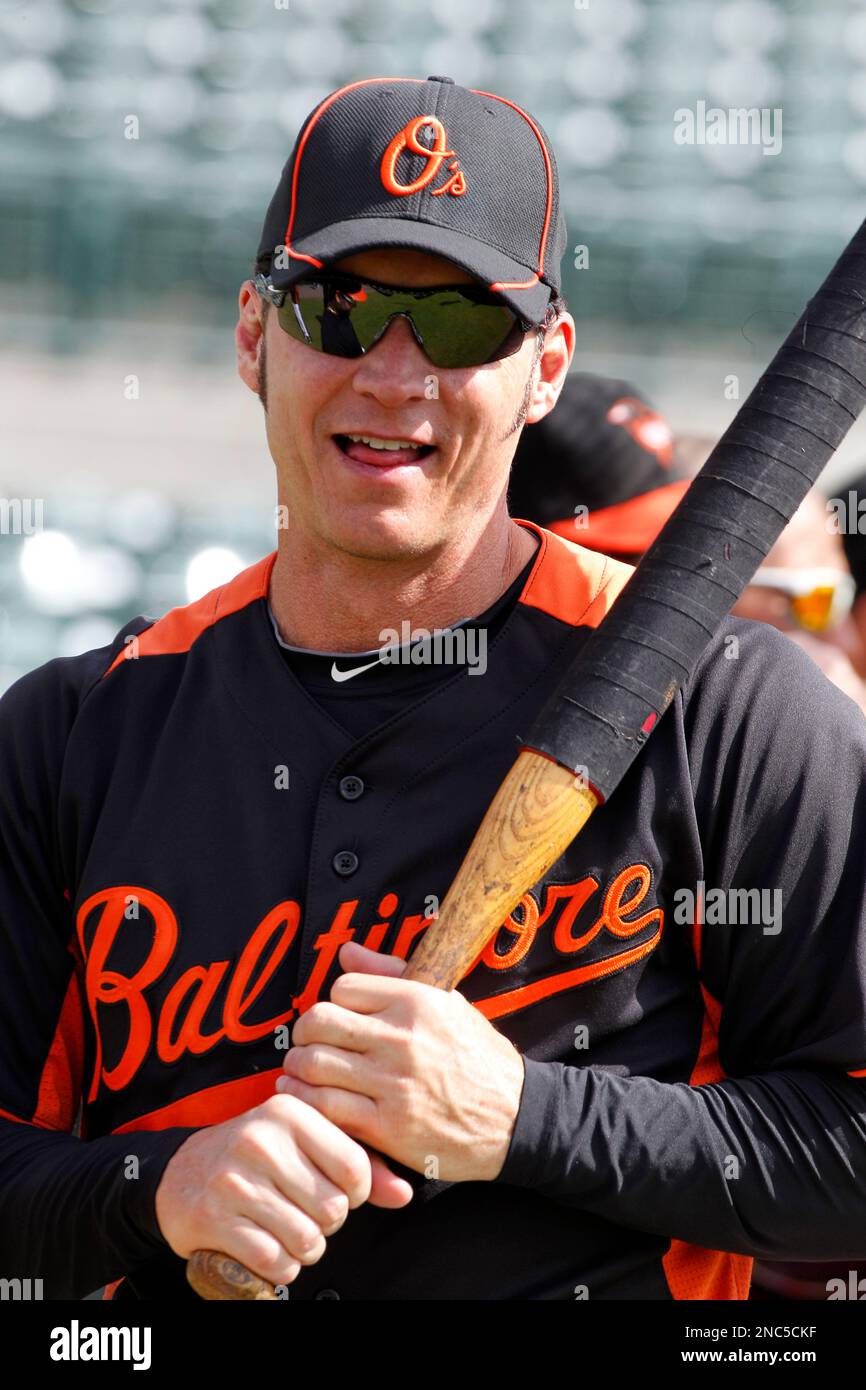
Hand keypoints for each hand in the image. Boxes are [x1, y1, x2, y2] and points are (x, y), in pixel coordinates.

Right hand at [154, 1092, 413, 1288]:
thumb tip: (403, 1195)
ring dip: (304, 1248)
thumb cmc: (259, 1157)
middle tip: (306, 1213)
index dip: (356, 1193)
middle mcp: (261, 1140)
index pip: (355, 1168)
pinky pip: (274, 1261)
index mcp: (290, 1112)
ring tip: (288, 1231)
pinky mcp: (214, 1218)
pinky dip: (279, 1266)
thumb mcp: (305, 1144)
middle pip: (334, 1209)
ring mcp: (234, 1180)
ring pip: (307, 1240)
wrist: (181, 1174)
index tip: (336, 1191)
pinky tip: (268, 1248)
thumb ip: (359, 1165)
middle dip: (327, 1223)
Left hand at [276, 941, 525, 1182]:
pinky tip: (311, 1102)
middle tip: (308, 1044)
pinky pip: (327, 1108)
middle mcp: (402, 1038)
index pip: (343, 988)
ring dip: (299, 1069)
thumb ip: (391, 975)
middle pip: (318, 1022)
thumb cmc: (480, 1058)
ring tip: (304, 1073)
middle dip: (305, 1033)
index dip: (334, 1002)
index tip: (337, 1020)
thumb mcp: (449, 1004)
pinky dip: (309, 1104)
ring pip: (314, 1065)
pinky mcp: (388, 1127)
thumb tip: (346, 952)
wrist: (517, 1118)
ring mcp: (393, 1083)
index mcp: (417, 1002)